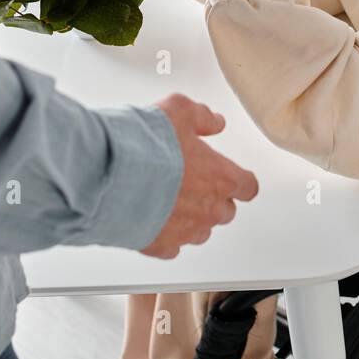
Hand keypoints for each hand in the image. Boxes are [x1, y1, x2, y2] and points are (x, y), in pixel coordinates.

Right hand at [139, 93, 258, 259]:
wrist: (110, 174)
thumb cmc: (146, 144)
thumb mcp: (179, 111)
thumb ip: (203, 118)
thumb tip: (216, 122)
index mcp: (220, 178)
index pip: (248, 187)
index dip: (240, 181)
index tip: (234, 179)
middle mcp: (208, 209)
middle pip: (225, 212)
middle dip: (214, 199)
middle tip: (193, 184)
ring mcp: (185, 231)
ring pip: (200, 233)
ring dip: (191, 219)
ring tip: (170, 201)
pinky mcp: (160, 245)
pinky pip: (171, 248)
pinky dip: (164, 236)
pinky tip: (151, 219)